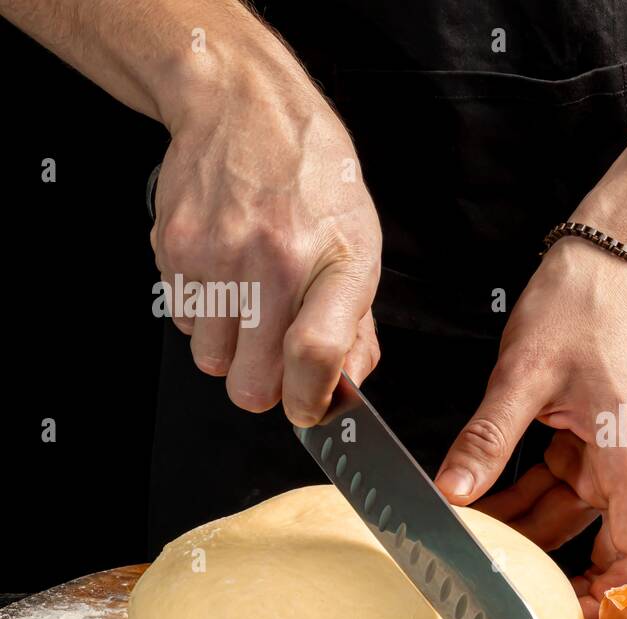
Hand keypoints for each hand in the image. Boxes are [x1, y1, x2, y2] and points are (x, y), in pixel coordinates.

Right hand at [150, 62, 381, 425]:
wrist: (246, 108)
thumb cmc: (314, 179)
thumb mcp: (360, 247)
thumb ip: (355, 326)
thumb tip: (344, 384)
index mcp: (330, 263)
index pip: (314, 356)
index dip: (310, 400)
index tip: (309, 408)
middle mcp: (270, 263)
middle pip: (249, 383)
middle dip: (265, 384)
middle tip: (278, 356)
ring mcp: (214, 257)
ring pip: (210, 360)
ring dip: (232, 349)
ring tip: (252, 305)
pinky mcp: (172, 250)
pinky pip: (185, 321)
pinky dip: (206, 314)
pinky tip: (226, 275)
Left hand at [438, 239, 626, 618]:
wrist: (608, 262)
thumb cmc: (582, 308)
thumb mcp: (524, 375)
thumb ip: (489, 439)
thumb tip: (453, 493)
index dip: (616, 603)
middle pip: (604, 552)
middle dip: (556, 579)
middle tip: (504, 601)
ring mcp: (613, 459)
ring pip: (569, 523)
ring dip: (525, 538)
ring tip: (471, 550)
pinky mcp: (594, 445)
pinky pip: (559, 491)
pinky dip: (523, 503)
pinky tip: (479, 509)